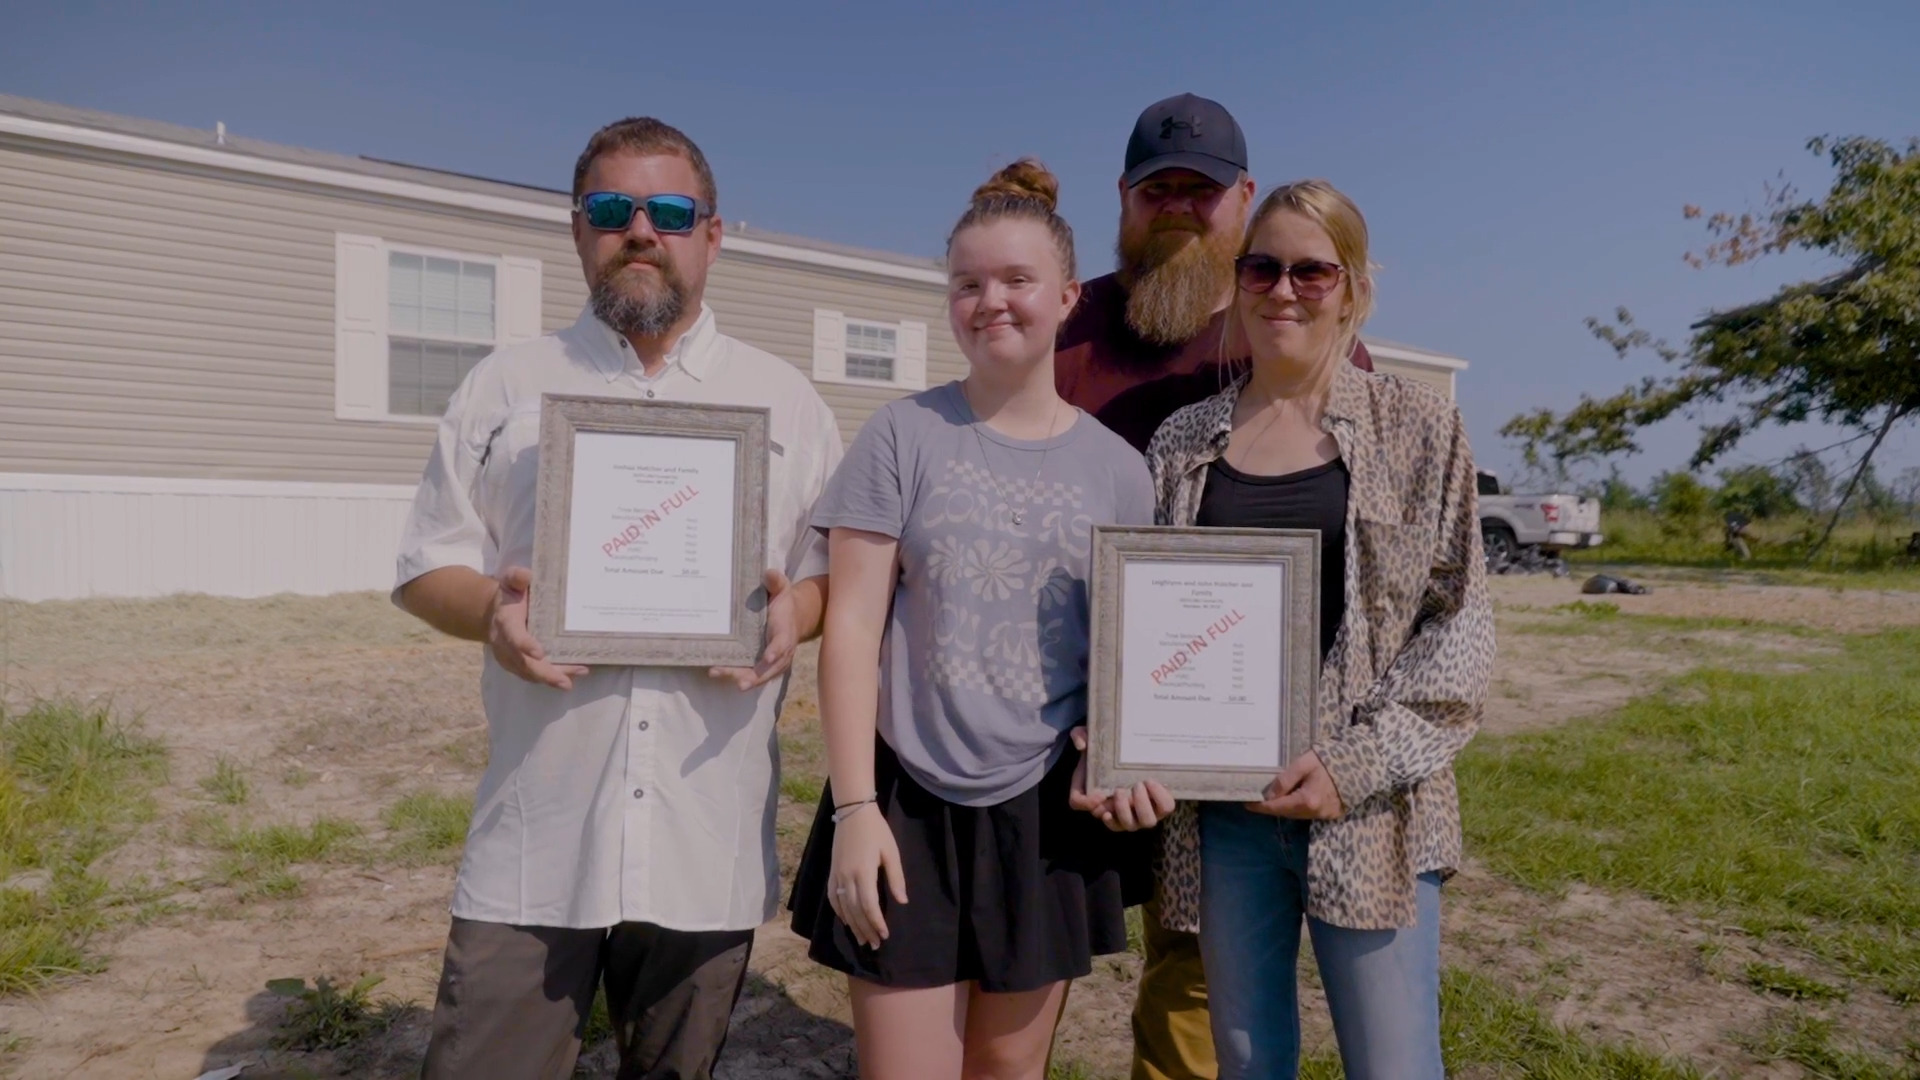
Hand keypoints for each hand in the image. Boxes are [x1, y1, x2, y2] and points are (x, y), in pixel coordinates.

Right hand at [488, 567, 589, 689]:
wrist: (494, 612)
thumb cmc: (509, 595)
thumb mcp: (510, 580)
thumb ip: (517, 577)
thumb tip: (527, 575)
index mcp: (504, 623)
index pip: (513, 637)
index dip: (524, 645)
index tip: (539, 652)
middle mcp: (505, 645)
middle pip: (524, 664)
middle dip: (545, 673)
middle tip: (565, 680)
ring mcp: (511, 658)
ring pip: (531, 673)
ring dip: (553, 678)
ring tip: (578, 674)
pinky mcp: (518, 665)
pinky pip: (535, 675)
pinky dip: (552, 678)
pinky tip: (573, 674)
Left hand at [709, 569, 797, 690]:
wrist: (794, 617)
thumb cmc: (784, 603)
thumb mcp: (783, 589)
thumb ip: (776, 582)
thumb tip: (768, 574)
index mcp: (785, 632)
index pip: (782, 644)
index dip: (776, 651)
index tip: (768, 657)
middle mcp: (781, 652)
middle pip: (769, 668)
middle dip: (755, 676)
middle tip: (740, 683)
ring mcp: (774, 662)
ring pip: (760, 675)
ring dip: (742, 678)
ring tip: (718, 673)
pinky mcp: (765, 665)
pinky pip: (753, 674)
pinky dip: (738, 676)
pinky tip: (717, 672)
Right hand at [828, 804, 906, 948]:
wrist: (853, 812)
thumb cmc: (877, 831)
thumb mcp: (891, 852)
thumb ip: (896, 878)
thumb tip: (902, 901)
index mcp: (863, 872)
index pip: (869, 905)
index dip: (876, 922)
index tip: (884, 935)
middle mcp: (847, 877)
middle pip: (855, 911)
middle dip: (866, 929)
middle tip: (875, 944)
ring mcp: (837, 875)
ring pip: (843, 907)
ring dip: (853, 925)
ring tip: (862, 939)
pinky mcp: (832, 872)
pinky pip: (833, 898)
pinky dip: (840, 912)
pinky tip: (847, 922)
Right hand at [1068, 727, 1172, 831]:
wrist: (1129, 751)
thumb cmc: (1108, 750)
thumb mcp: (1090, 738)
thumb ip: (1081, 736)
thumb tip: (1082, 743)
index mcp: (1092, 793)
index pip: (1079, 804)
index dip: (1087, 803)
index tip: (1098, 794)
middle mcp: (1116, 809)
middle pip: (1119, 825)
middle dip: (1121, 809)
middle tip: (1121, 789)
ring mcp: (1140, 810)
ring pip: (1144, 822)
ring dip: (1141, 806)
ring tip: (1139, 784)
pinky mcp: (1160, 802)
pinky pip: (1165, 809)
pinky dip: (1160, 797)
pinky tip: (1151, 782)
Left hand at [1247, 751, 1343, 819]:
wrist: (1360, 764)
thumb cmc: (1330, 761)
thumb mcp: (1303, 764)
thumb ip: (1285, 780)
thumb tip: (1268, 795)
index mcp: (1307, 801)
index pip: (1277, 807)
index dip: (1260, 806)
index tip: (1247, 804)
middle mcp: (1315, 812)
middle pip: (1287, 813)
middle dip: (1272, 807)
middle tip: (1258, 799)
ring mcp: (1325, 815)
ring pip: (1297, 814)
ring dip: (1285, 808)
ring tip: (1273, 799)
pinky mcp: (1332, 813)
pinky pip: (1309, 813)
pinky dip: (1299, 808)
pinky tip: (1293, 798)